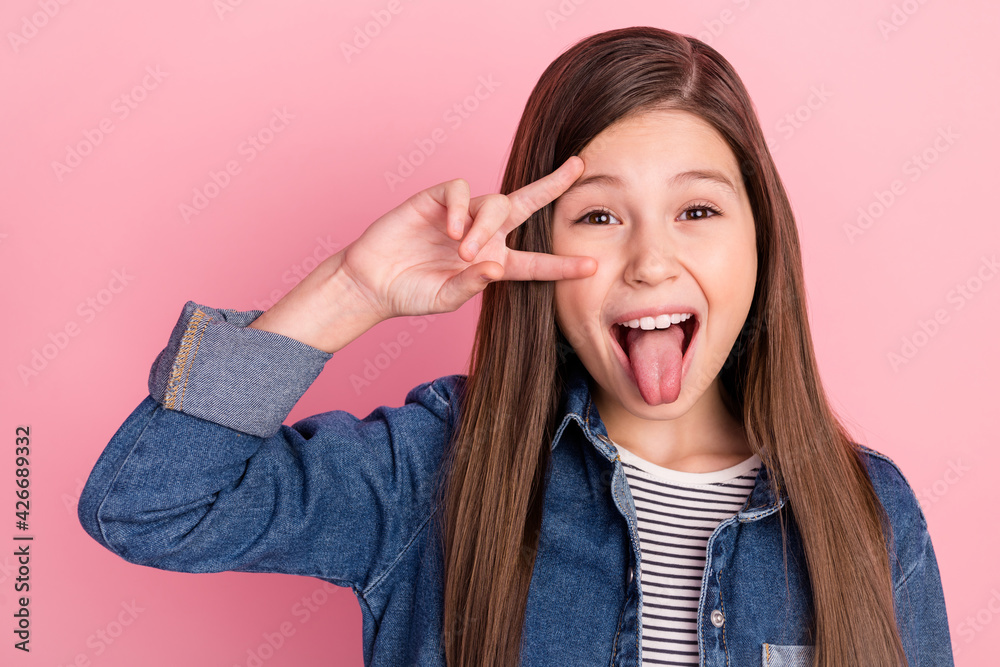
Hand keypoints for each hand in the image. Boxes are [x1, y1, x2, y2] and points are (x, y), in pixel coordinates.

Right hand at [339, 155, 596, 320]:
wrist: (371, 281)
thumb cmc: (410, 293)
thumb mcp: (445, 299)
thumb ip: (471, 286)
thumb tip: (496, 267)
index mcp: (493, 263)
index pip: (535, 262)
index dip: (562, 266)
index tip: (592, 265)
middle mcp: (484, 234)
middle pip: (526, 205)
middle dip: (553, 185)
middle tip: (579, 167)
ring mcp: (461, 215)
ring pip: (493, 202)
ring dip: (484, 226)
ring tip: (463, 251)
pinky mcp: (435, 200)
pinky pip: (459, 190)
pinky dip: (460, 208)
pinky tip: (451, 231)